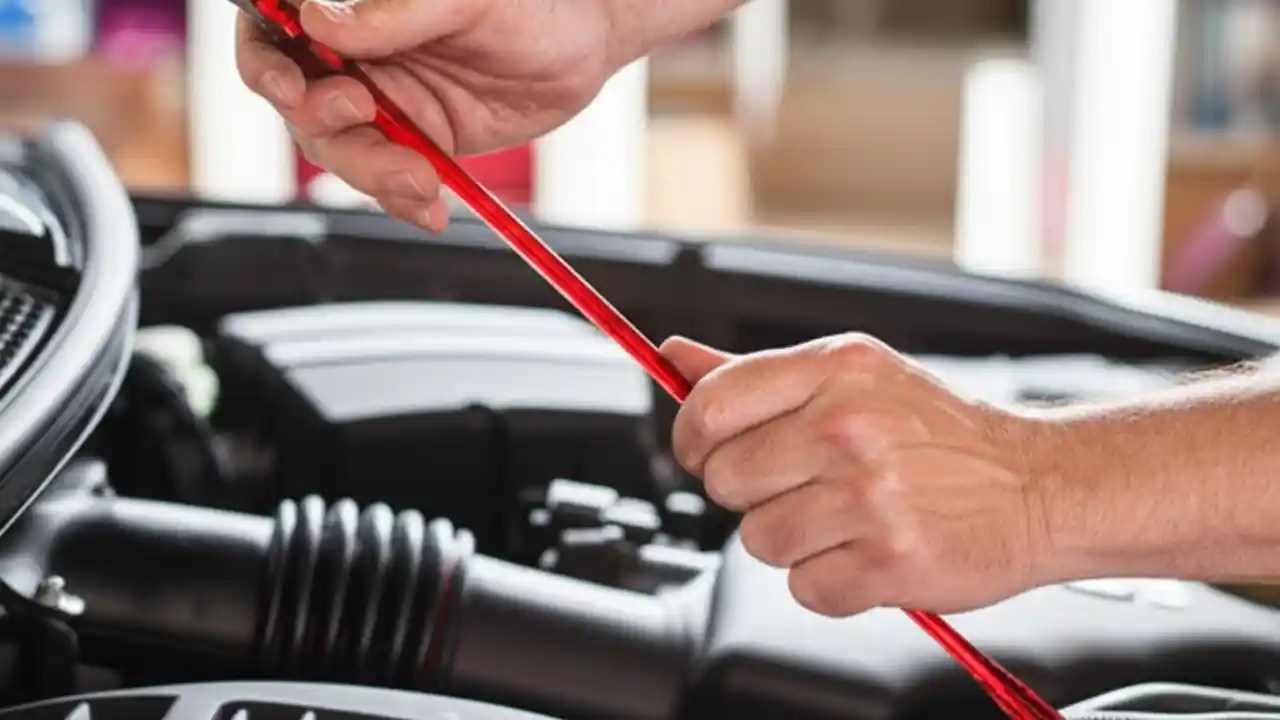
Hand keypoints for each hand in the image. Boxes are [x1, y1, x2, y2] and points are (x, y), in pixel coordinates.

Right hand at [236, 0, 617, 229]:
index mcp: (352, 3)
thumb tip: (319, 19)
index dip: (266, 59)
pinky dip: (402, 201)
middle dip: (325, 124)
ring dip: (371, 173)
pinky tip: (430, 208)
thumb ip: (397, 13)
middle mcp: (356, 54)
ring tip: (422, 178)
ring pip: (341, 150)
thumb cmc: (534, 4)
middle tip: (364, 116)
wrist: (586, 49)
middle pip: (299, 100)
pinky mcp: (413, 143)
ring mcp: (382, 102)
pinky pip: (387, 182)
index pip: (274, 24)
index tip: (292, 86)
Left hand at [661, 334, 1056, 616]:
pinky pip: (805, 589)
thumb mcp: (853, 376)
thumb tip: (672, 355)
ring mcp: (871, 495)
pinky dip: (831, 583)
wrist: (1036, 484)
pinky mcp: (891, 560)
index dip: (694, 440)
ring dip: (794, 542)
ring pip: (759, 540)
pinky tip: (868, 553)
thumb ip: (756, 373)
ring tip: (844, 521)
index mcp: (836, 368)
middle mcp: (850, 425)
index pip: (710, 405)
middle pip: (726, 480)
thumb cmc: (938, 433)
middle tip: (805, 487)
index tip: (709, 454)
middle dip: (754, 494)